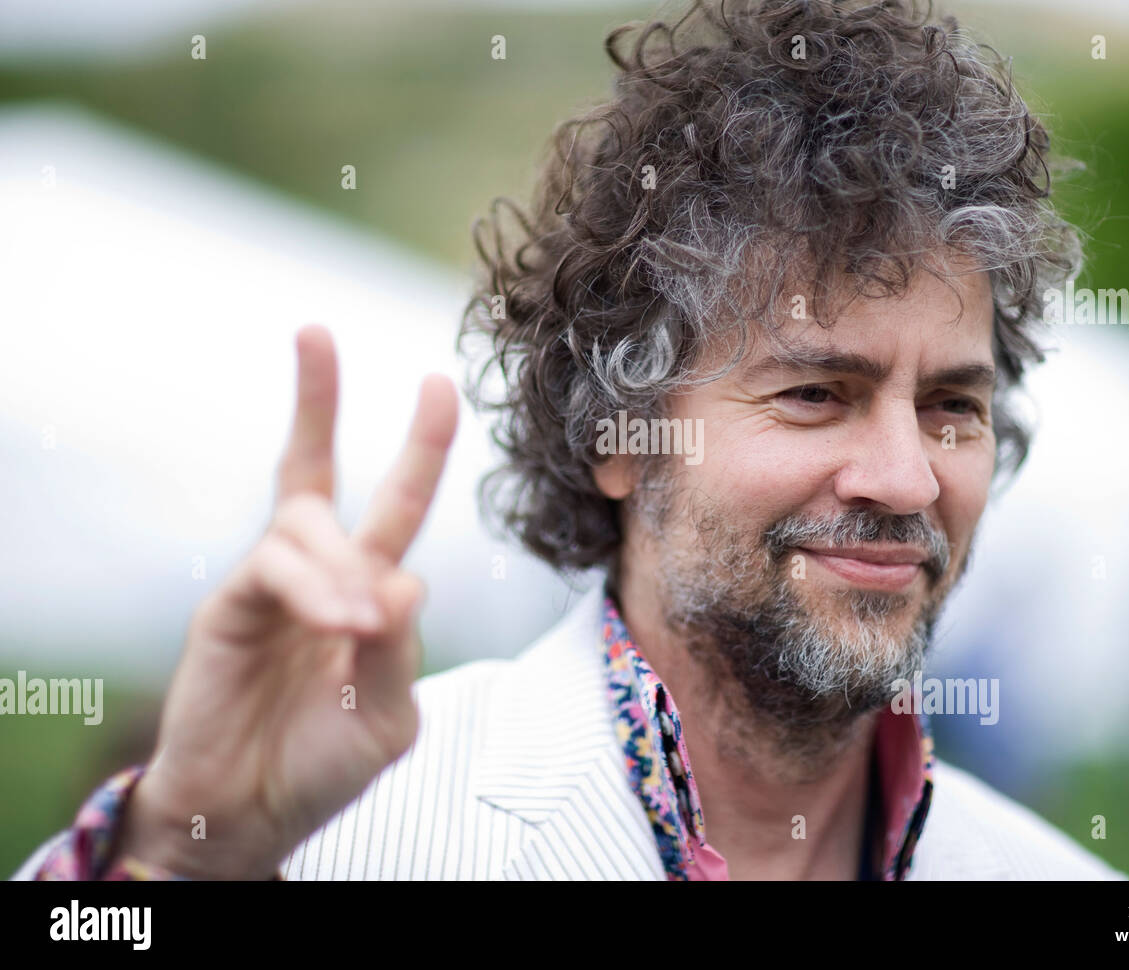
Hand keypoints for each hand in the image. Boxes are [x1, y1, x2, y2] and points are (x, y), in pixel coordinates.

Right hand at [113, 324, 457, 878]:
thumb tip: (405, 578)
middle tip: (314, 331)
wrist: (250, 817)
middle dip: (316, 401)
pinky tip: (339, 625)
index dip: (419, 446)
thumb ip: (400, 648)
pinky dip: (313, 591)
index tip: (438, 382)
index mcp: (367, 592)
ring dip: (342, 567)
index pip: (396, 504)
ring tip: (358, 629)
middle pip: (316, 472)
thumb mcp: (389, 715)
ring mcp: (268, 587)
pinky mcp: (226, 608)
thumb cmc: (325, 766)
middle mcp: (317, 575)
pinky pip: (272, 569)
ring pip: (304, 523)